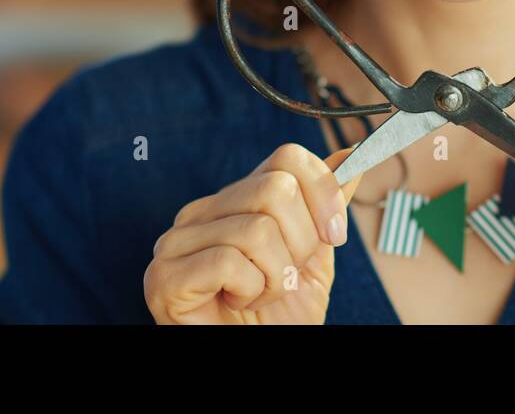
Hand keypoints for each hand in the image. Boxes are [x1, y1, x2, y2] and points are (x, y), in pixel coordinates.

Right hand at [143, 144, 361, 323]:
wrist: (253, 357)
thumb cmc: (277, 319)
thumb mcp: (314, 257)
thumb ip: (326, 207)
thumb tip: (348, 157)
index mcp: (233, 201)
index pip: (286, 158)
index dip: (323, 192)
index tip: (334, 234)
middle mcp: (200, 213)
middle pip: (276, 189)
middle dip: (302, 242)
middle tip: (287, 276)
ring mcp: (176, 243)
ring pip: (257, 229)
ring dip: (277, 275)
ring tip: (261, 295)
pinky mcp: (165, 278)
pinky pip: (228, 261)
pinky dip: (250, 290)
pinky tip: (239, 303)